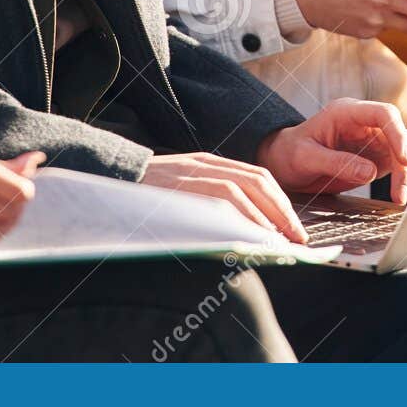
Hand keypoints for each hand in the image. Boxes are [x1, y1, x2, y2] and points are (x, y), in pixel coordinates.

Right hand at [140, 152, 306, 243]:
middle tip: (297, 239)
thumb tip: (248, 233)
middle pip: (258, 181)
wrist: (109, 180)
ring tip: (279, 242)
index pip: (258, 178)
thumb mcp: (184, 193)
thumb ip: (212, 204)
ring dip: (266, 217)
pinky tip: (250, 235)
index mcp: (210, 164)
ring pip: (242, 189)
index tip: (295, 230)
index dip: (282, 204)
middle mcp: (206, 164)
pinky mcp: (179, 185)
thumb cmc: (147, 197)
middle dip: (283, 211)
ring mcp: (192, 172)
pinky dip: (240, 216)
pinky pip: (219, 198)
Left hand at [258, 98, 406, 204]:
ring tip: (405, 198)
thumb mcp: (305, 157)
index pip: (384, 113)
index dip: (398, 135)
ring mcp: (375, 140)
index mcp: (348, 113)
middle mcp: (367, 124)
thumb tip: (370, 171)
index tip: (402, 161)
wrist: (286, 164)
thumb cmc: (291, 154)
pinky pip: (404, 164)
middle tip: (402, 193)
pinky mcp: (379, 158)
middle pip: (404, 133)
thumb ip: (336, 162)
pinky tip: (404, 196)